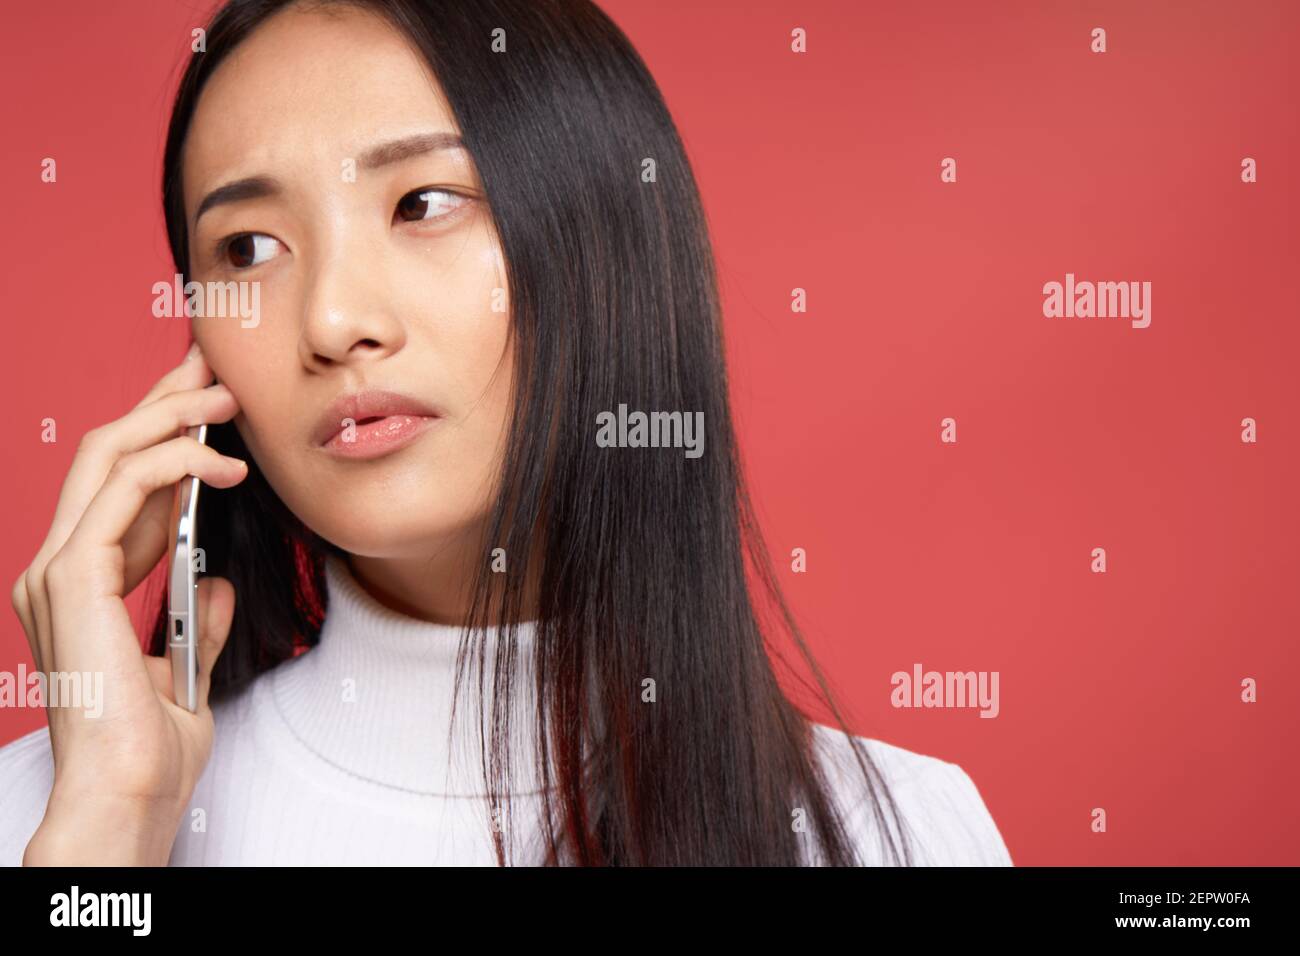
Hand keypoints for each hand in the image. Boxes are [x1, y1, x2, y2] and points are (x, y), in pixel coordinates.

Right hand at [12, 343, 246, 864]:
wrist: (129, 795)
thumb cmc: (150, 750)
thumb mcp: (186, 669)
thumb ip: (198, 620)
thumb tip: (220, 583)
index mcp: (80, 584)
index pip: (117, 484)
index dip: (161, 435)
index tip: (207, 402)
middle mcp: (59, 568)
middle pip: (103, 453)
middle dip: (159, 401)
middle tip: (210, 365)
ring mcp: (57, 570)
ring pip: (104, 456)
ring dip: (169, 417)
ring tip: (226, 401)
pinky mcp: (73, 578)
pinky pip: (121, 490)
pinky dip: (172, 462)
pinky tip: (219, 463)